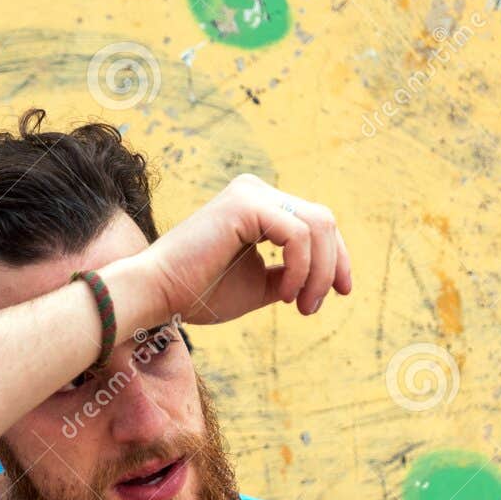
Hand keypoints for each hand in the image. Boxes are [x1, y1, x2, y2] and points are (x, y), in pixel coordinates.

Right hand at [139, 173, 352, 324]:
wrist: (158, 295)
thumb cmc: (201, 293)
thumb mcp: (259, 285)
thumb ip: (289, 274)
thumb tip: (327, 280)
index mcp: (259, 206)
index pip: (317, 223)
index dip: (338, 258)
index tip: (342, 293)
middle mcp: (256, 191)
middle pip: (324, 221)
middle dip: (332, 267)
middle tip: (313, 307)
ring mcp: (251, 193)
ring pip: (318, 226)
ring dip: (318, 273)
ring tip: (299, 304)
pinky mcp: (245, 204)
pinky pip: (298, 236)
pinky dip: (301, 269)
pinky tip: (284, 293)